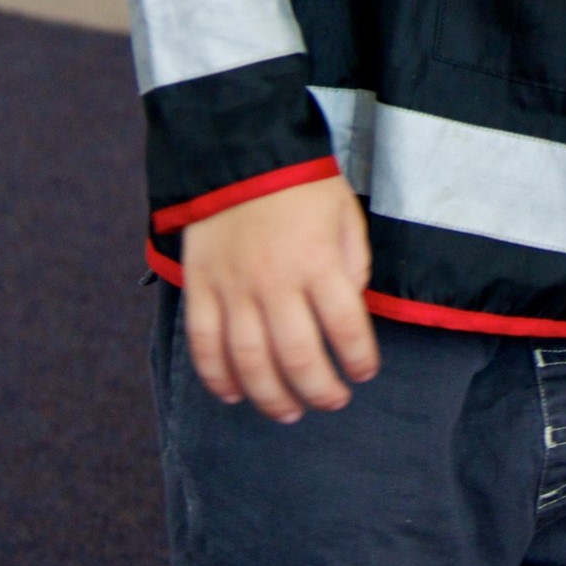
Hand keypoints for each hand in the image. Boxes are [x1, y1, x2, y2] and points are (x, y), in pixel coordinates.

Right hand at [179, 175, 378, 423]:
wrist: (240, 153)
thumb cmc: (301, 185)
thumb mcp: (345, 213)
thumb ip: (353, 262)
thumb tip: (350, 307)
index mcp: (318, 262)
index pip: (346, 328)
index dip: (359, 360)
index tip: (364, 374)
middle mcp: (275, 281)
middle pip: (298, 356)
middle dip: (319, 390)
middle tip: (332, 402)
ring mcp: (233, 287)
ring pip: (249, 360)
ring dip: (271, 396)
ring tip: (289, 413)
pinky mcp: (200, 286)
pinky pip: (204, 342)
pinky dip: (216, 376)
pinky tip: (233, 395)